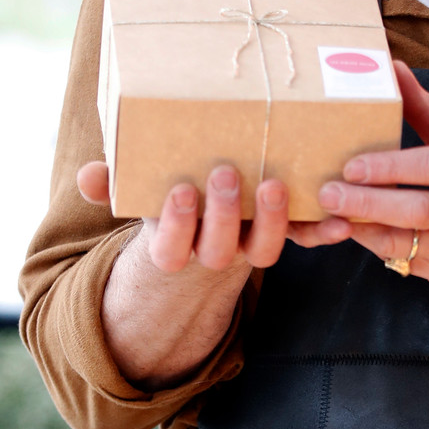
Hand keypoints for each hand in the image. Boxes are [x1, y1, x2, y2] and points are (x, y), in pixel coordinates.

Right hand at [77, 161, 311, 389]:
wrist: (209, 227)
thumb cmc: (173, 200)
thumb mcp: (140, 194)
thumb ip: (114, 185)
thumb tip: (88, 177)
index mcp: (175, 248)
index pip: (171, 249)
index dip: (177, 224)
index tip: (180, 192)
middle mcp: (215, 254)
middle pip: (219, 249)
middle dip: (223, 214)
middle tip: (226, 174)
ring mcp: (251, 247)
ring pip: (264, 250)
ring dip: (272, 221)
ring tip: (276, 184)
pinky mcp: (284, 237)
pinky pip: (304, 242)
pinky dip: (323, 233)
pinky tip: (341, 222)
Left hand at [291, 64, 428, 295]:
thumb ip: (427, 111)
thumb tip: (394, 69)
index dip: (391, 168)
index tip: (352, 166)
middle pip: (416, 209)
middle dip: (367, 203)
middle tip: (327, 193)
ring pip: (405, 243)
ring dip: (365, 230)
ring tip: (331, 215)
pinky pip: (405, 262)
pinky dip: (378, 246)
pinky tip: (356, 232)